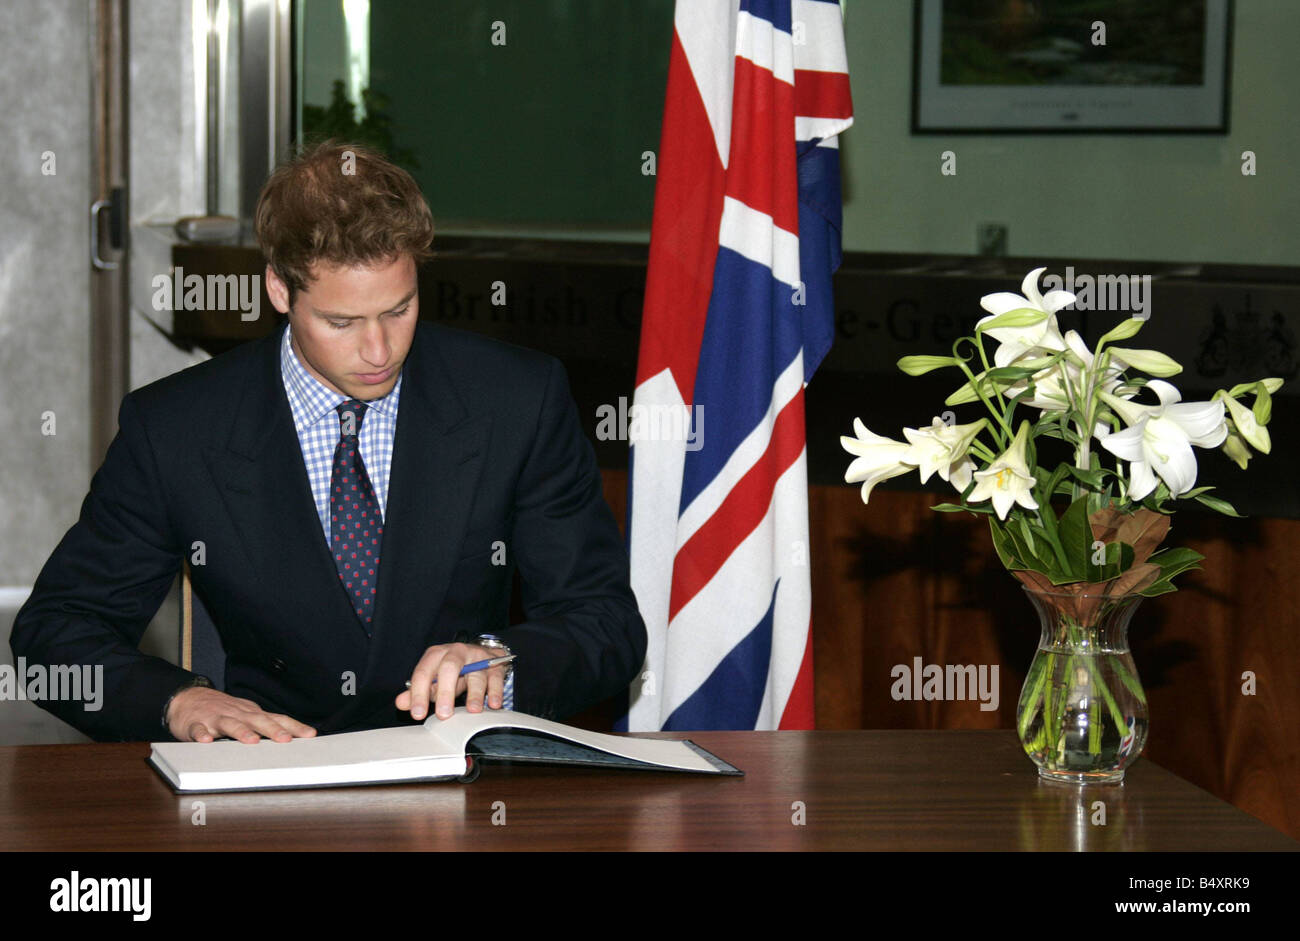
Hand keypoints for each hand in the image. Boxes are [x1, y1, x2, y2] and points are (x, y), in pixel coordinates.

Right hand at [166, 686, 316, 743]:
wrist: (188, 698)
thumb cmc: (223, 710)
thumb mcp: (247, 715)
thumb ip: (266, 725)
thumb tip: (293, 737)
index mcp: (252, 714)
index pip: (277, 719)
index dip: (294, 727)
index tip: (310, 735)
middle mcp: (238, 714)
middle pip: (258, 721)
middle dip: (273, 730)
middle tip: (286, 740)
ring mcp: (216, 718)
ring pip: (231, 724)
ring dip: (242, 732)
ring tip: (252, 741)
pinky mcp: (195, 723)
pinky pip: (199, 729)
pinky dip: (202, 734)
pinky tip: (206, 741)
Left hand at [395, 643, 506, 720]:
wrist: (480, 655)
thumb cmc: (454, 671)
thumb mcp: (434, 679)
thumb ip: (417, 692)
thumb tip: (401, 703)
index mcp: (436, 655)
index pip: (424, 673)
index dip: (419, 694)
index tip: (418, 713)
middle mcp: (456, 652)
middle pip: (449, 668)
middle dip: (446, 692)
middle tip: (444, 714)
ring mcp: (477, 658)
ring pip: (475, 674)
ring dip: (475, 694)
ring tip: (473, 710)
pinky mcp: (494, 665)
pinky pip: (495, 678)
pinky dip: (495, 691)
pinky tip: (493, 704)